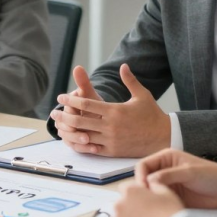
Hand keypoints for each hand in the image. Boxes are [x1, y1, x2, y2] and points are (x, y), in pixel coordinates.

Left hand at [51, 64, 170, 156]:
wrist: (164, 137)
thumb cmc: (152, 114)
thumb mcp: (142, 95)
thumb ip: (130, 80)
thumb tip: (123, 65)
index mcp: (115, 111)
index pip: (87, 104)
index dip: (71, 101)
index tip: (61, 97)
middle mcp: (111, 126)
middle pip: (80, 121)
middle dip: (64, 116)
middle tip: (53, 112)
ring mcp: (111, 140)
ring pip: (83, 136)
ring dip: (68, 131)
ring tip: (58, 127)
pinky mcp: (113, 151)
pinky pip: (92, 149)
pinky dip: (80, 145)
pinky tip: (72, 140)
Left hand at [112, 181, 183, 216]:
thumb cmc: (171, 214)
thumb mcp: (166, 192)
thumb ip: (154, 184)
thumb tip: (150, 182)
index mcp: (129, 191)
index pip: (125, 189)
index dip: (135, 195)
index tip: (142, 203)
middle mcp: (119, 205)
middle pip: (121, 205)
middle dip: (130, 210)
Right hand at [135, 148, 216, 208]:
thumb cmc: (212, 175)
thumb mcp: (189, 172)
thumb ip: (169, 175)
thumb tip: (149, 181)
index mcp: (166, 159)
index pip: (143, 165)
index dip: (140, 176)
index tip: (143, 188)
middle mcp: (164, 171)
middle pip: (143, 179)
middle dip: (142, 190)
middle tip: (145, 200)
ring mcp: (167, 186)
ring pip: (150, 193)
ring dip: (149, 200)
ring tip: (153, 208)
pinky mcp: (172, 198)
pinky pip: (159, 203)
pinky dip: (158, 207)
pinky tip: (161, 212)